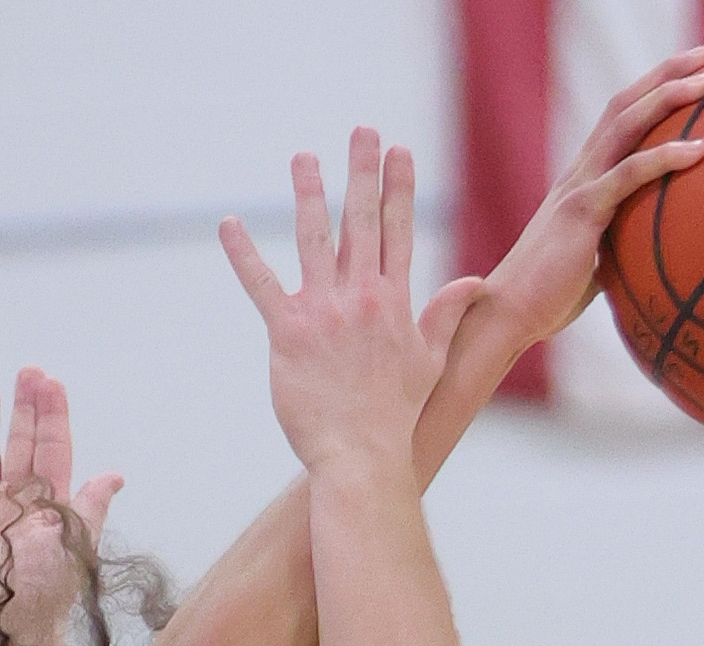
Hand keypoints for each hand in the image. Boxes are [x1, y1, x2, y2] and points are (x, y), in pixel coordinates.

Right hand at [0, 369, 121, 645]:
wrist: (3, 640)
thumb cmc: (42, 599)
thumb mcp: (73, 548)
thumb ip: (88, 509)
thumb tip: (114, 474)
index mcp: (49, 507)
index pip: (54, 451)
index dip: (53, 416)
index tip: (50, 382)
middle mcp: (16, 508)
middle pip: (21, 448)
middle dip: (25, 411)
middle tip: (26, 372)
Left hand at [222, 129, 483, 473]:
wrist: (361, 457)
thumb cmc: (395, 416)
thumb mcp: (431, 362)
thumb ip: (446, 316)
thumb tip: (473, 284)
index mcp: (396, 302)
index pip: (400, 231)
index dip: (399, 187)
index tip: (399, 151)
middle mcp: (361, 298)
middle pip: (362, 221)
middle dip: (362, 172)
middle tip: (361, 130)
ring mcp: (324, 313)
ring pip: (315, 239)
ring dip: (309, 193)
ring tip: (303, 157)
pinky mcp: (288, 333)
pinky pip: (262, 284)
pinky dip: (244, 254)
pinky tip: (230, 225)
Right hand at [484, 49, 703, 343]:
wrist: (504, 317)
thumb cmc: (544, 304)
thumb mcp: (590, 270)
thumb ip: (616, 253)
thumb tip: (650, 264)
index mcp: (578, 182)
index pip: (618, 121)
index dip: (653, 92)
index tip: (693, 75)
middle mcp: (577, 174)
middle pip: (625, 104)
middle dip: (668, 72)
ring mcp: (577, 188)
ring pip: (626, 123)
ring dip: (669, 94)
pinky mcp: (581, 211)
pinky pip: (629, 174)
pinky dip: (664, 156)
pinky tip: (698, 149)